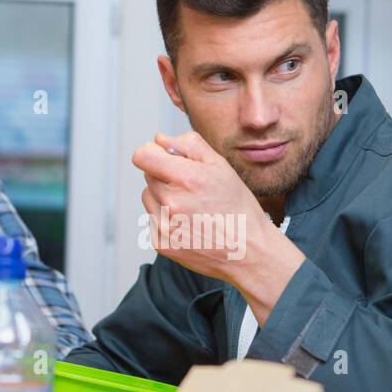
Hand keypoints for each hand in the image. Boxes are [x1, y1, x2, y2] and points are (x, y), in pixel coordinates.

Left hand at [133, 130, 303, 324]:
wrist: (248, 251)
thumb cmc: (238, 207)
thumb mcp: (221, 166)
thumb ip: (189, 145)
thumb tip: (159, 140)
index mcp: (187, 178)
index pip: (143, 156)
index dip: (153, 153)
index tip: (165, 158)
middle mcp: (171, 203)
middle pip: (148, 175)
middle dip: (166, 176)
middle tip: (192, 189)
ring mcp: (164, 226)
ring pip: (149, 196)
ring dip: (163, 196)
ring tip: (191, 207)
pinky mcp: (162, 243)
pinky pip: (153, 219)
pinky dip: (166, 218)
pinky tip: (189, 223)